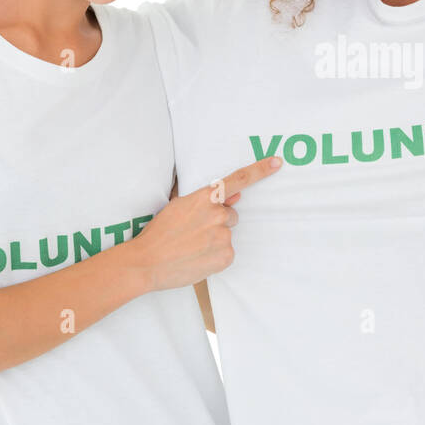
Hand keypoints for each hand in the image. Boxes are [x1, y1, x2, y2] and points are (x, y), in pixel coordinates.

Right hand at [131, 156, 282, 291]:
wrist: (147, 262)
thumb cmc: (159, 233)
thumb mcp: (178, 207)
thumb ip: (206, 200)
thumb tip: (235, 197)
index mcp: (205, 198)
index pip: (238, 179)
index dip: (260, 170)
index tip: (277, 163)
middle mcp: (218, 214)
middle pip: (231, 215)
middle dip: (217, 222)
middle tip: (193, 233)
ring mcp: (223, 235)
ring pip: (227, 234)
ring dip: (214, 240)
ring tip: (191, 247)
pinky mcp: (226, 256)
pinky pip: (226, 253)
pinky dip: (215, 256)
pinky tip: (197, 257)